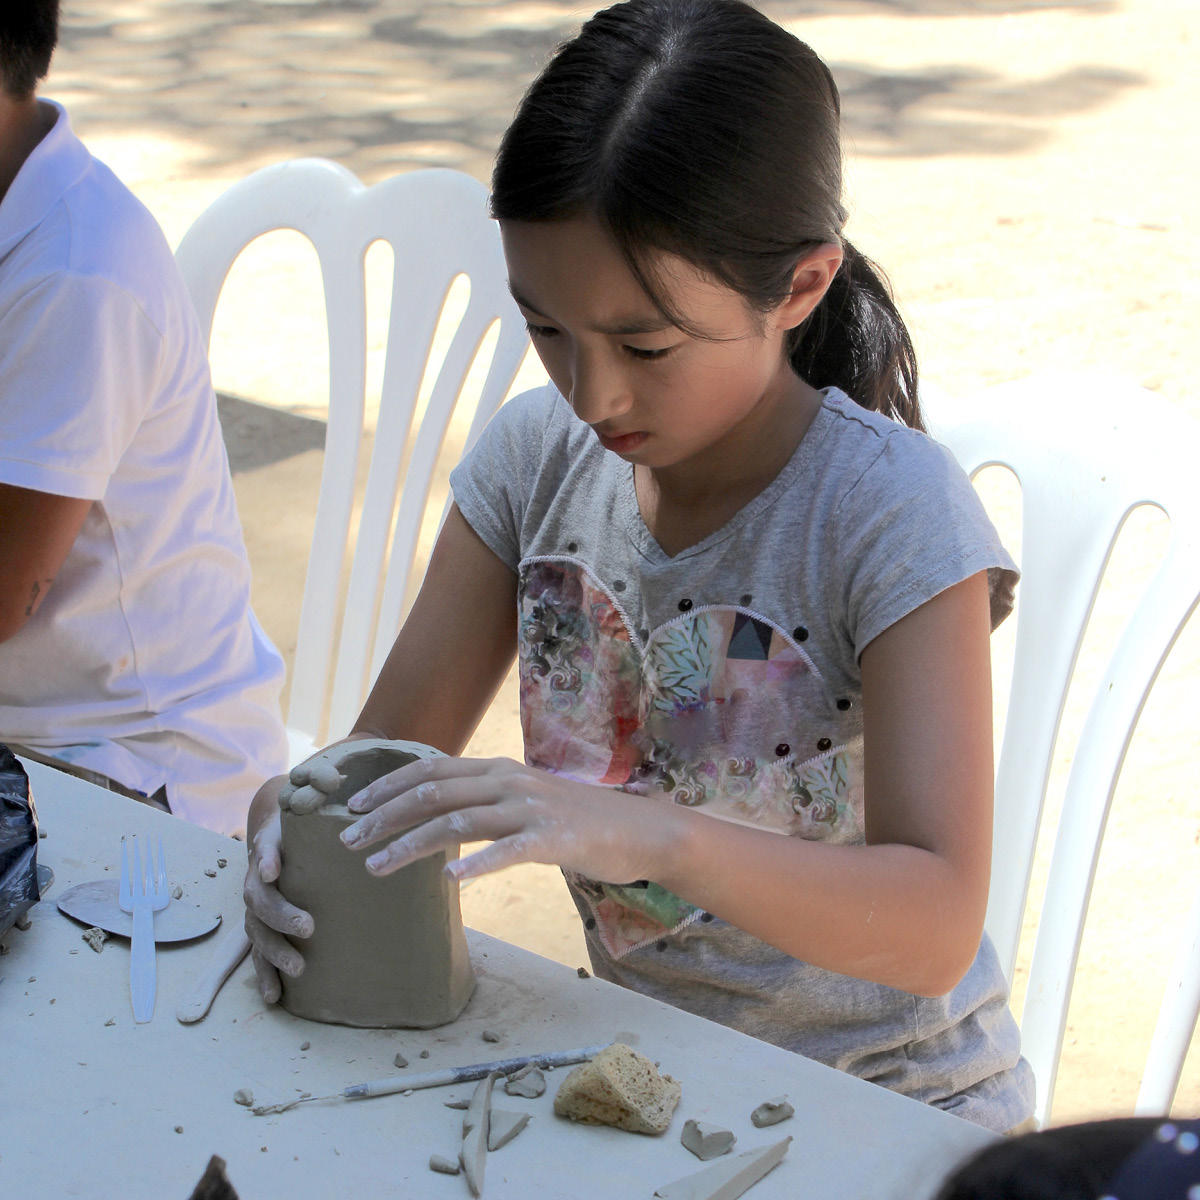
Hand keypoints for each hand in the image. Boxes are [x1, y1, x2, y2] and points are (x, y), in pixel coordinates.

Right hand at [242, 791, 313, 1003]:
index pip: (262, 852)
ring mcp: (258, 908)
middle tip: (308, 927)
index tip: (274, 870)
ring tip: (297, 968)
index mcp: (269, 847)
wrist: (280, 834)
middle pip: (259, 900)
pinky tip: (275, 998)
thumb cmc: (302, 821)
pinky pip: (259, 957)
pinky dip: (265, 976)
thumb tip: (333, 774)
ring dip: (273, 952)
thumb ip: (319, 783)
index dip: (266, 860)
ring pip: (257, 933)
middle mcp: (258, 879)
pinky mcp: (266, 929)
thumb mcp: (307, 799)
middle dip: (280, 916)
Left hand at [339, 756, 677, 885]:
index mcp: (500, 770)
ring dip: (411, 844)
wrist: (642, 829)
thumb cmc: (579, 821)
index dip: (389, 785)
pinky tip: (448, 878)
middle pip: (434, 792)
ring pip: (458, 821)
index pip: (432, 769)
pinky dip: (475, 863)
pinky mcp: (553, 839)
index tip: (354, 806)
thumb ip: (488, 802)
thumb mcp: (527, 800)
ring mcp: (531, 808)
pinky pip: (507, 851)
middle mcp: (509, 782)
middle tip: (347, 840)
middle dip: (385, 816)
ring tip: (375, 866)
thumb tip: (440, 818)